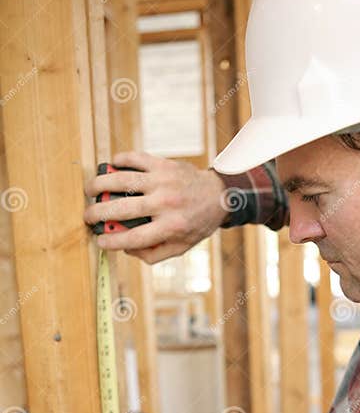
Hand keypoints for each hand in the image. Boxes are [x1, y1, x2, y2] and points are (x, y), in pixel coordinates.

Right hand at [84, 151, 227, 263]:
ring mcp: (164, 181)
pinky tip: (111, 166)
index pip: (134, 237)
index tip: (99, 240)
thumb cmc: (197, 223)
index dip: (112, 241)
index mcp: (171, 227)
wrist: (218, 195)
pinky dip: (120, 160)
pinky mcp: (164, 164)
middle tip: (87, 215)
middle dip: (98, 213)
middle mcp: (166, 203)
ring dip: (101, 184)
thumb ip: (155, 254)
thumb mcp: (182, 246)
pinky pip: (136, 158)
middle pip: (123, 208)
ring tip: (89, 189)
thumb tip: (127, 249)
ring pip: (123, 180)